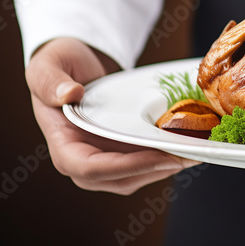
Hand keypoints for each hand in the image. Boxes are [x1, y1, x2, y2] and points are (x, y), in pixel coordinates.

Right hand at [25, 37, 198, 194]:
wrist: (76, 67)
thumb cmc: (59, 66)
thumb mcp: (47, 66)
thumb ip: (51, 81)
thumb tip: (69, 94)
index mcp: (62, 146)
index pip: (89, 169)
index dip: (125, 166)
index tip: (158, 157)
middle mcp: (83, 161)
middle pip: (120, 179)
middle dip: (156, 169)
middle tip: (190, 154)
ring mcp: (105, 160)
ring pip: (138, 176)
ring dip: (167, 167)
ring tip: (197, 150)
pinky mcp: (123, 154)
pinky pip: (146, 164)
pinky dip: (167, 157)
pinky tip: (189, 144)